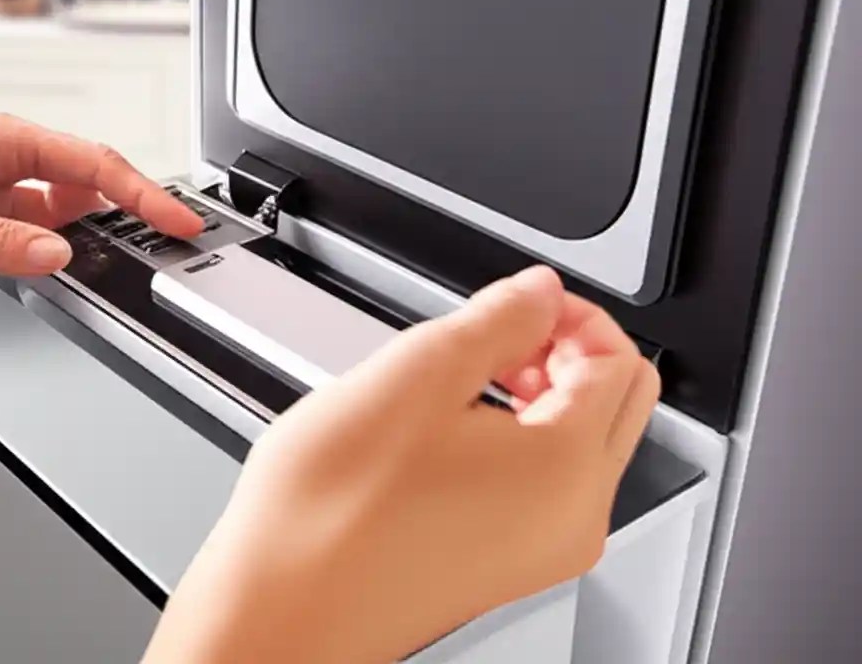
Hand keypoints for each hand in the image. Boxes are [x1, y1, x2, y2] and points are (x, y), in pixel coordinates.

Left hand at [0, 115, 202, 272]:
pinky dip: (59, 252)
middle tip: (173, 242)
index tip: (179, 218)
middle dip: (134, 211)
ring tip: (132, 261)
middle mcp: (5, 162)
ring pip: (66, 212)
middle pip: (91, 184)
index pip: (93, 164)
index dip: (143, 193)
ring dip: (97, 233)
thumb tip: (56, 254)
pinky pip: (36, 235)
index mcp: (3, 139)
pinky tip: (67, 270)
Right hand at [143, 266, 659, 663]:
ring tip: (455, 384)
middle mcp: (573, 520)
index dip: (571, 314)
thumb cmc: (330, 514)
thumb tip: (540, 293)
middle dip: (565, 355)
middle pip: (614, 405)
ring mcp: (541, 550)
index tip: (521, 302)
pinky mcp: (505, 566)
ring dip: (537, 396)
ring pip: (577, 446)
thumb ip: (496, 319)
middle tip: (495, 338)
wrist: (282, 607)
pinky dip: (512, 443)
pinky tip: (443, 434)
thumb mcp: (414, 375)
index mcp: (566, 469)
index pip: (618, 361)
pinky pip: (541, 486)